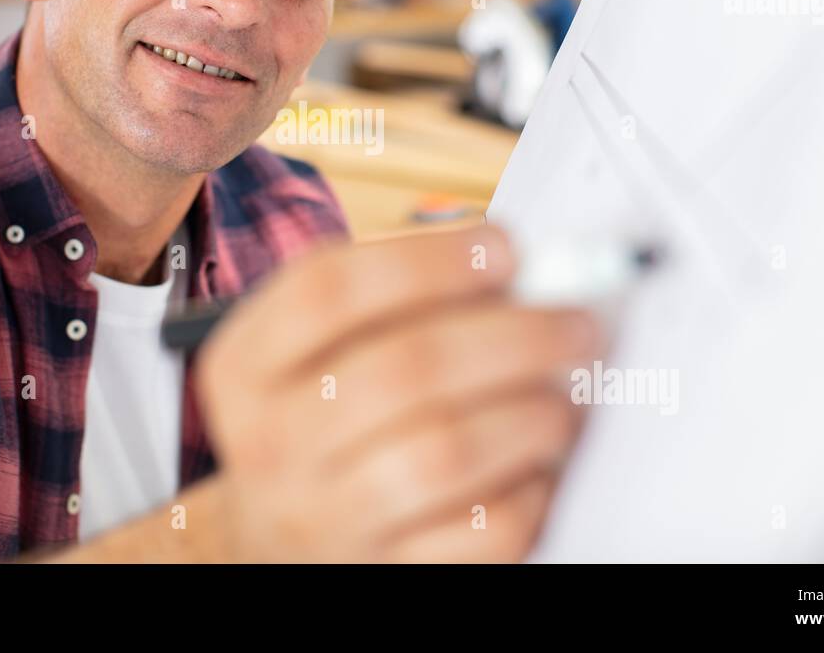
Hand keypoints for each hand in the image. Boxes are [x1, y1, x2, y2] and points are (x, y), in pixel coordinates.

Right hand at [196, 223, 603, 561]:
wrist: (273, 539)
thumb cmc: (318, 417)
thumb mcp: (315, 350)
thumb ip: (396, 296)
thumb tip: (521, 269)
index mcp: (245, 364)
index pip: (329, 290)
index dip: (430, 259)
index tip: (508, 246)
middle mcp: (270, 442)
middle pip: (404, 368)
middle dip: (513, 336)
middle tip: (578, 323)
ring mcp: (323, 517)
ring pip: (446, 452)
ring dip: (530, 413)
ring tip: (568, 397)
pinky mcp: (383, 575)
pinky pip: (479, 533)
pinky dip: (530, 493)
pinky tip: (540, 467)